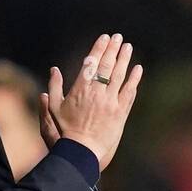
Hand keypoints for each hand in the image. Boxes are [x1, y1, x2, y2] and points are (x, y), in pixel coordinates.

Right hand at [38, 33, 142, 170]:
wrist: (81, 153)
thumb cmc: (64, 133)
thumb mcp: (53, 110)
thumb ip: (54, 88)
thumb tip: (54, 69)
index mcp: (80, 89)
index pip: (92, 62)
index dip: (99, 48)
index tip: (104, 38)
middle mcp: (97, 92)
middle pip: (107, 65)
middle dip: (113, 49)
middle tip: (118, 37)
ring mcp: (110, 102)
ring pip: (119, 75)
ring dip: (124, 59)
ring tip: (128, 47)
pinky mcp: (120, 113)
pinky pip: (129, 92)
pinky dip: (134, 79)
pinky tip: (138, 69)